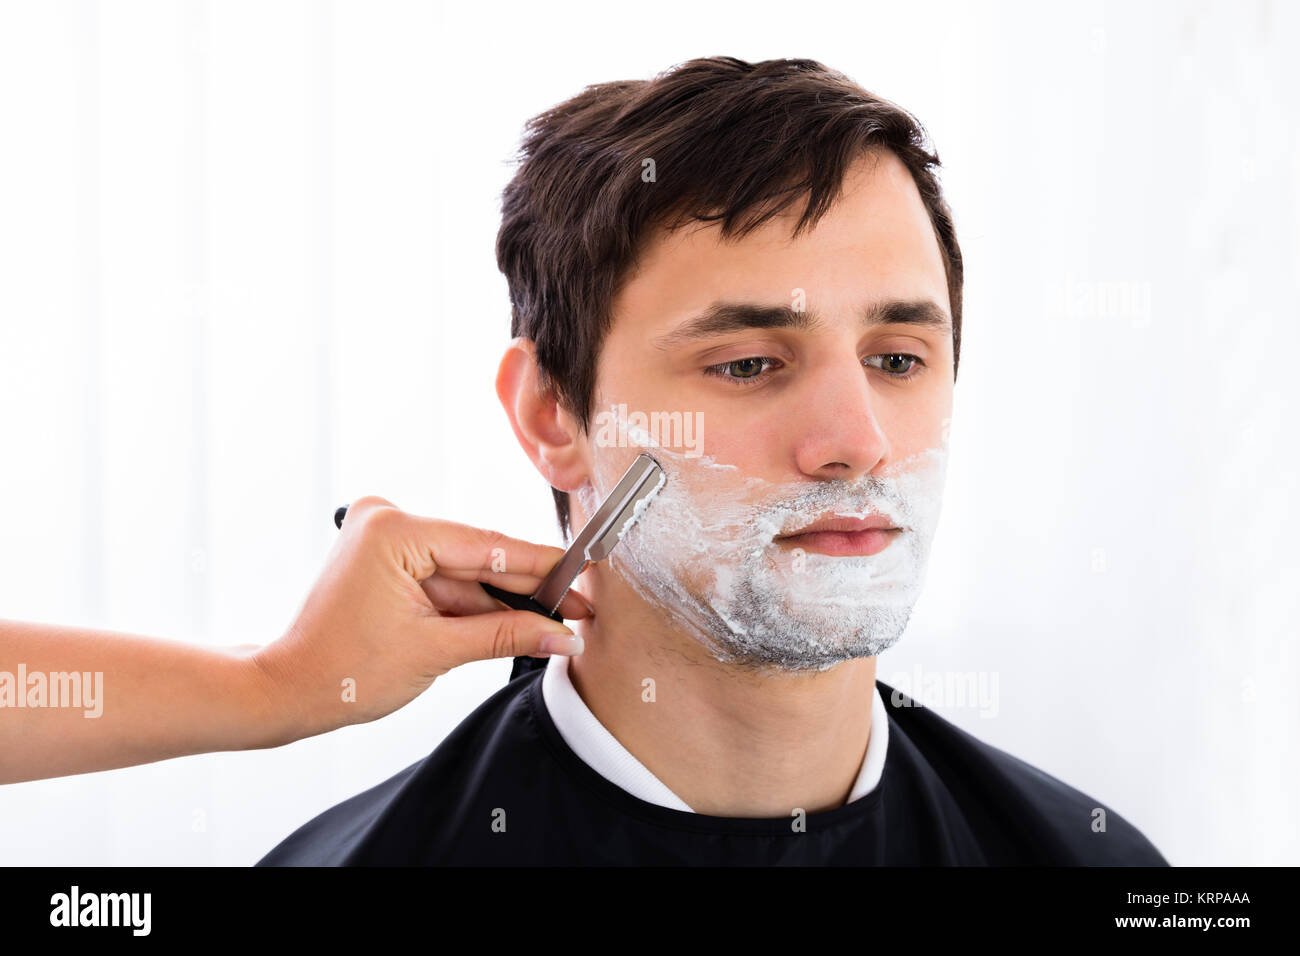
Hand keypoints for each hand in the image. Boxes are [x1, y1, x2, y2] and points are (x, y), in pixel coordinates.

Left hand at [252, 496, 590, 741]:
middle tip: (577, 607)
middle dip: (527, 588)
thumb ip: (506, 635)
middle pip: (478, 556)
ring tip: (551, 622)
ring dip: (501, 600)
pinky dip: (471, 603)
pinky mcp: (384, 556)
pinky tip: (513, 621)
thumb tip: (560, 634)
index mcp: (394, 530)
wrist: (290, 690)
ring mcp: (384, 537)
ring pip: (464, 570)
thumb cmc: (343, 672)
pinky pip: (442, 577)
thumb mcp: (437, 651)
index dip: (543, 567)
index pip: (488, 546)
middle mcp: (387, 520)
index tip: (583, 577)